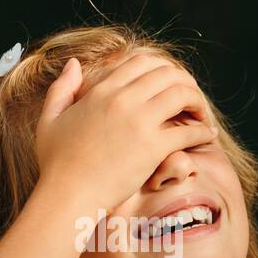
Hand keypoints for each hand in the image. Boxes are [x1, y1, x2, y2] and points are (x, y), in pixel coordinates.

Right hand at [33, 52, 218, 215]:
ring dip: (197, 101)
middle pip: (168, 73)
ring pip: (182, 94)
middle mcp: (123, 100)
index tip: (169, 82)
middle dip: (185, 82)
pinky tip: (207, 135)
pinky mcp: (153, 147)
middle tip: (191, 98)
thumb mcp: (50, 118)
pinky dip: (203, 131)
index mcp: (102, 91)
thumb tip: (75, 63)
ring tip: (201, 115)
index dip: (162, 68)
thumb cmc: (56, 163)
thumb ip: (62, 87)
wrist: (67, 195)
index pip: (142, 62)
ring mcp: (140, 122)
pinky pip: (189, 130)